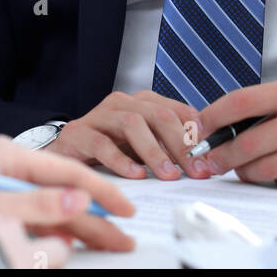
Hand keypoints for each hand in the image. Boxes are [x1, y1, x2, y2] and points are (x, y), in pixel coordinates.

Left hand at [0, 136, 137, 251]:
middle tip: (120, 237)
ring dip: (75, 226)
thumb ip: (33, 206)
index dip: (99, 191)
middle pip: (60, 193)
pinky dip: (49, 232)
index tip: (123, 209)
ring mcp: (0, 186)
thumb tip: (77, 202)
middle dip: (93, 216)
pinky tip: (66, 243)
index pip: (66, 170)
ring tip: (104, 242)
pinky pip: (30, 218)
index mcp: (8, 154)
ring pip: (48, 208)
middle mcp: (7, 167)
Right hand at [50, 90, 209, 179]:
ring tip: (169, 174)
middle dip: (181, 144)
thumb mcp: (145, 146)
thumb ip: (170, 147)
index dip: (196, 134)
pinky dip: (121, 160)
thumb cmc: (110, 148)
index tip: (210, 158)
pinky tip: (136, 175)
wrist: (66, 153)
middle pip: (158, 115)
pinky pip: (102, 144)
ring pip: (132, 124)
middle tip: (196, 170)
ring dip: (155, 152)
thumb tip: (204, 161)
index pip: (177, 111)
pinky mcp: (78, 133)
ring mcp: (99, 115)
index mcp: (143, 102)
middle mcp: (122, 103)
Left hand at [197, 81, 276, 189]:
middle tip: (205, 164)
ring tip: (249, 167)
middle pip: (247, 142)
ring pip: (264, 168)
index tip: (195, 130)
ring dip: (249, 172)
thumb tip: (228, 127)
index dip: (211, 118)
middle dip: (220, 156)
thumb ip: (276, 107)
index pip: (242, 101)